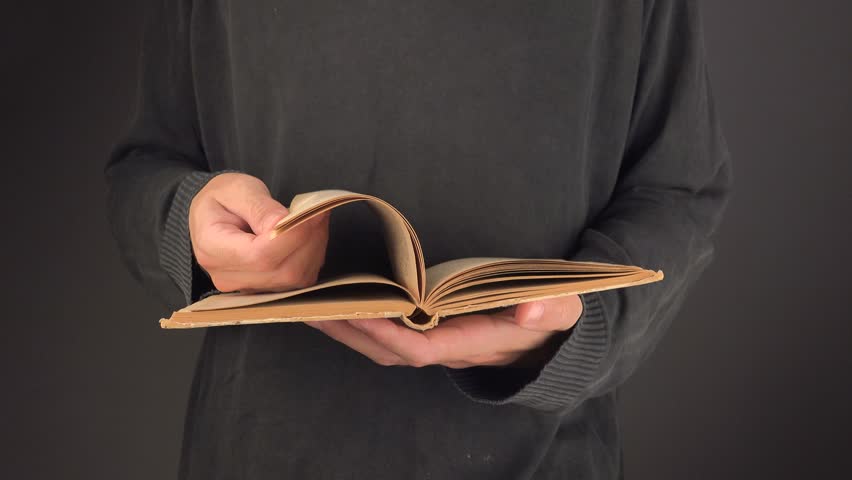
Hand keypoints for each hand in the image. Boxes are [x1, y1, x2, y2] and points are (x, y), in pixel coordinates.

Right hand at [188, 172, 329, 292]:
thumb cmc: (222, 199)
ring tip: (314, 218)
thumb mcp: (236, 190)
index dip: (293, 236)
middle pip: (283, 271)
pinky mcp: (267, 288)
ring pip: (296, 277)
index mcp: (213, 249)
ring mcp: (248, 287)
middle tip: (319, 210)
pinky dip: (312, 255)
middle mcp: (228, 277)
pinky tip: (310, 234)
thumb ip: (260, 207)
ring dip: (314, 247)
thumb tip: (286, 223)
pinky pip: (299, 279)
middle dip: (309, 239)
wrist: (214, 215)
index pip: (261, 256)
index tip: (312, 211)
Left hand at [307, 295, 582, 367]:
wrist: (552, 337)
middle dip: (353, 333)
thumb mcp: (561, 308)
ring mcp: (439, 342)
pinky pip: (392, 335)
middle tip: (314, 307)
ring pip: (386, 346)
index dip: (390, 335)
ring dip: (350, 330)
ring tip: (314, 307)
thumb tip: (529, 310)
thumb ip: (551, 308)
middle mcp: (450, 349)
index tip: (360, 313)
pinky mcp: (433, 332)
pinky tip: (341, 305)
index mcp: (475, 343)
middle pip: (391, 351)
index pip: (423, 348)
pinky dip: (364, 324)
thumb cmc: (553, 317)